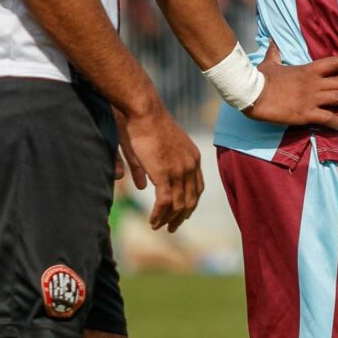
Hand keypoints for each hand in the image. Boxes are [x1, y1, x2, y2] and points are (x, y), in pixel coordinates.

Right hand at [118, 100, 202, 231]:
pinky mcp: (165, 174)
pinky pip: (164, 202)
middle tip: (172, 227)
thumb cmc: (144, 124)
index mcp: (192, 157)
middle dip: (181, 216)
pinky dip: (159, 215)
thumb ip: (146, 169)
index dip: (190, 203)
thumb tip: (141, 186)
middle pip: (191, 199)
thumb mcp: (151, 149)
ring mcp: (179, 170)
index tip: (181, 213)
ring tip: (158, 227)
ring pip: (177, 204)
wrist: (144, 111)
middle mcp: (190, 165)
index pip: (197, 187)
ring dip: (168, 219)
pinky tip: (152, 222)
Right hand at [244, 45, 337, 129]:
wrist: (252, 92)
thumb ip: (275, 53)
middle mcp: (314, 82)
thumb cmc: (261, 77)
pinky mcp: (305, 113)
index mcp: (309, 69)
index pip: (336, 62)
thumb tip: (272, 41)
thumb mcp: (270, 62)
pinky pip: (328, 118)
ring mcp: (311, 98)